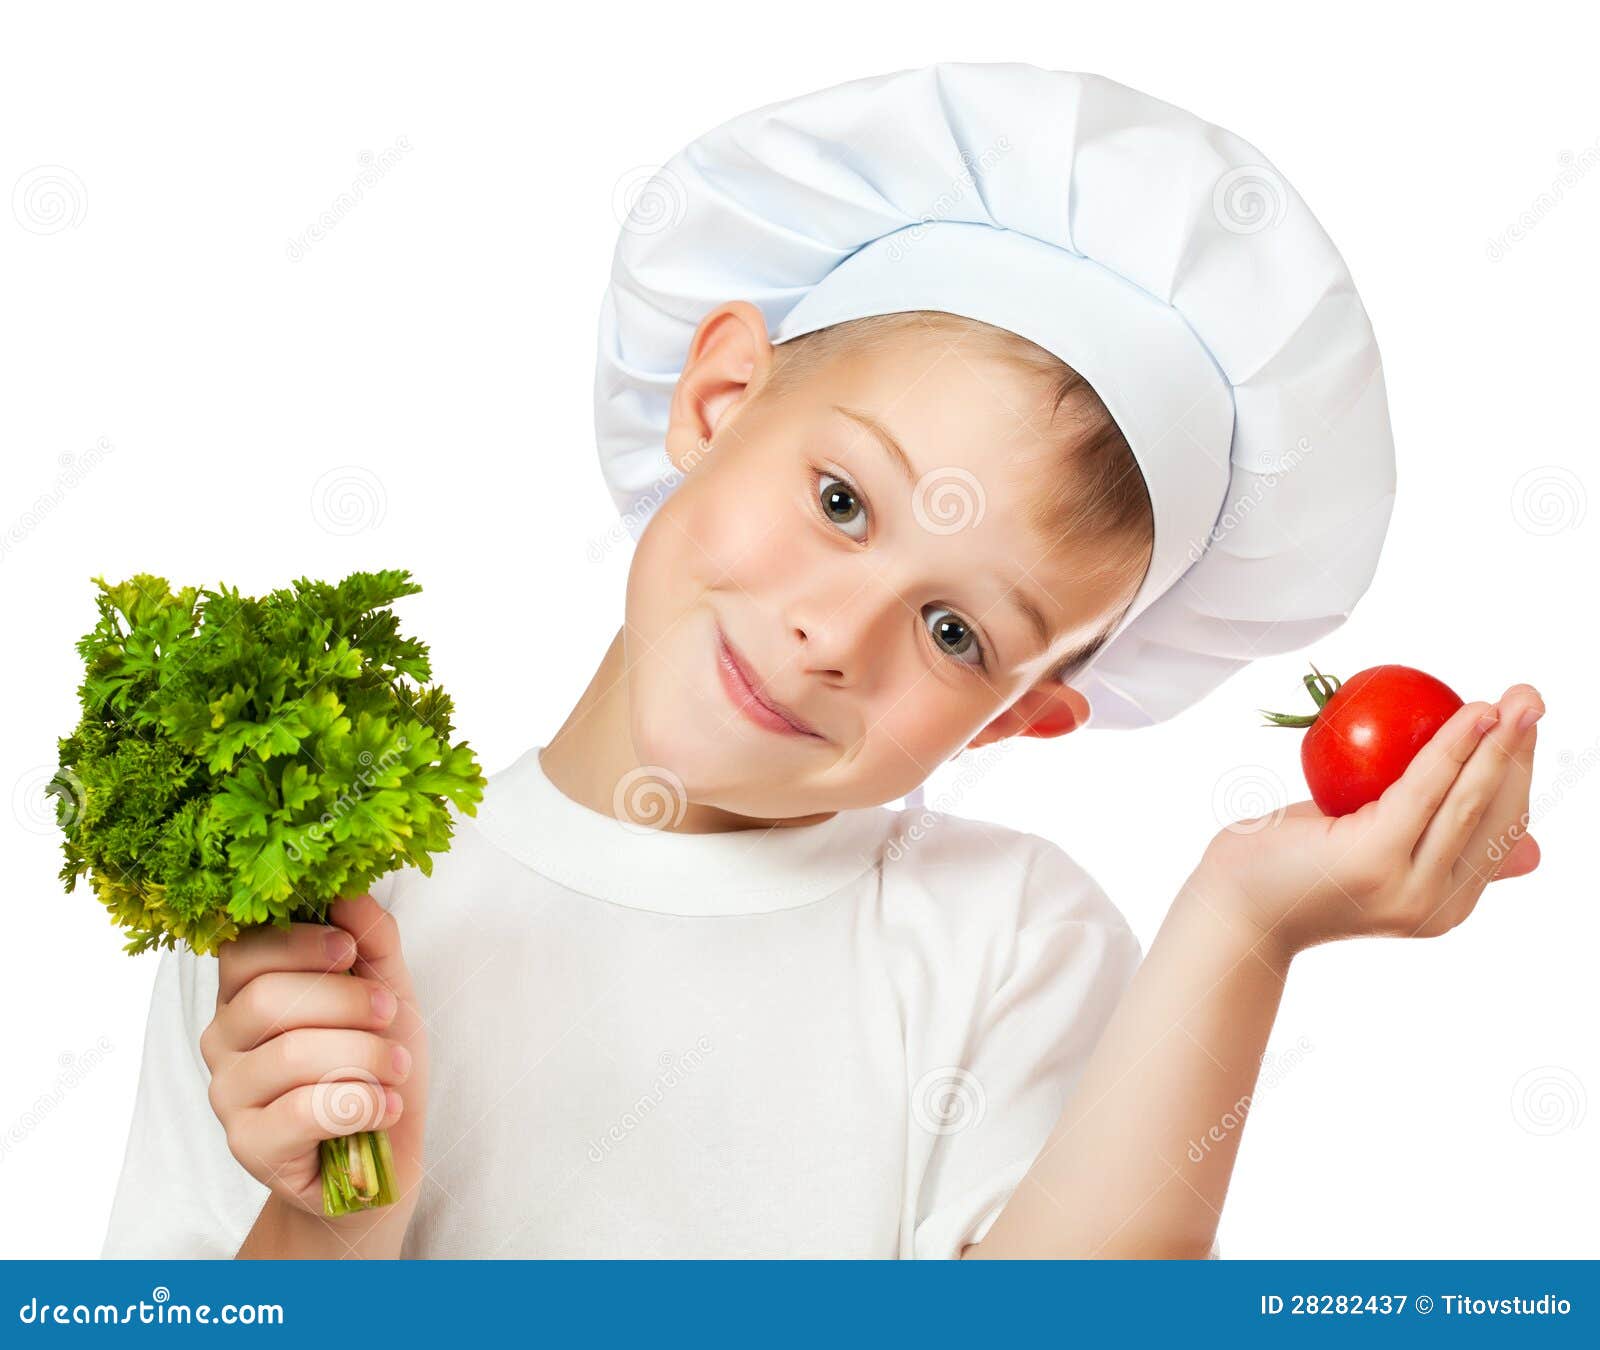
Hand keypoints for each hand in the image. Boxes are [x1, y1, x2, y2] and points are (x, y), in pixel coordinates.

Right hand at [200, 892, 428, 1220]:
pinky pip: (304, 1111)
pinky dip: (362, 1104)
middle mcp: (223, 1038)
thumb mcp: (386, 988)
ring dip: (365, 1055)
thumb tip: (349, 893)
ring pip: (291, 1055)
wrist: (384, 1149)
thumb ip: (372, 938)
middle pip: (269, 999)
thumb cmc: (377, 1060)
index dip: (298, 942)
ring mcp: (229, 1094)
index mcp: (246, 990)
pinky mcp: (249, 1146)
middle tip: (389, 1014)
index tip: (350, 951)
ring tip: (396, 1069)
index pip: (243, 949)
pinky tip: (384, 1107)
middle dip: (347, 1001)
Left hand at [1198, 683, 1543, 959]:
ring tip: (1512, 699)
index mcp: (1446, 905)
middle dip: (1520, 751)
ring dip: (1496, 742)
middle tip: (1531, 698)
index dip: (1521, 776)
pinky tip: (1470, 714)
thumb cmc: (1298, 870)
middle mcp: (1437, 906)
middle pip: (1495, 816)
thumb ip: (1443, 851)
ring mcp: (1407, 888)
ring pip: (1467, 801)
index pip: (1502, 834)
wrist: (1233, 908)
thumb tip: (1532, 851)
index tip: (1525, 726)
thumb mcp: (1379, 858)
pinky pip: (1423, 789)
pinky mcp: (1373, 860)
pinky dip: (1452, 746)